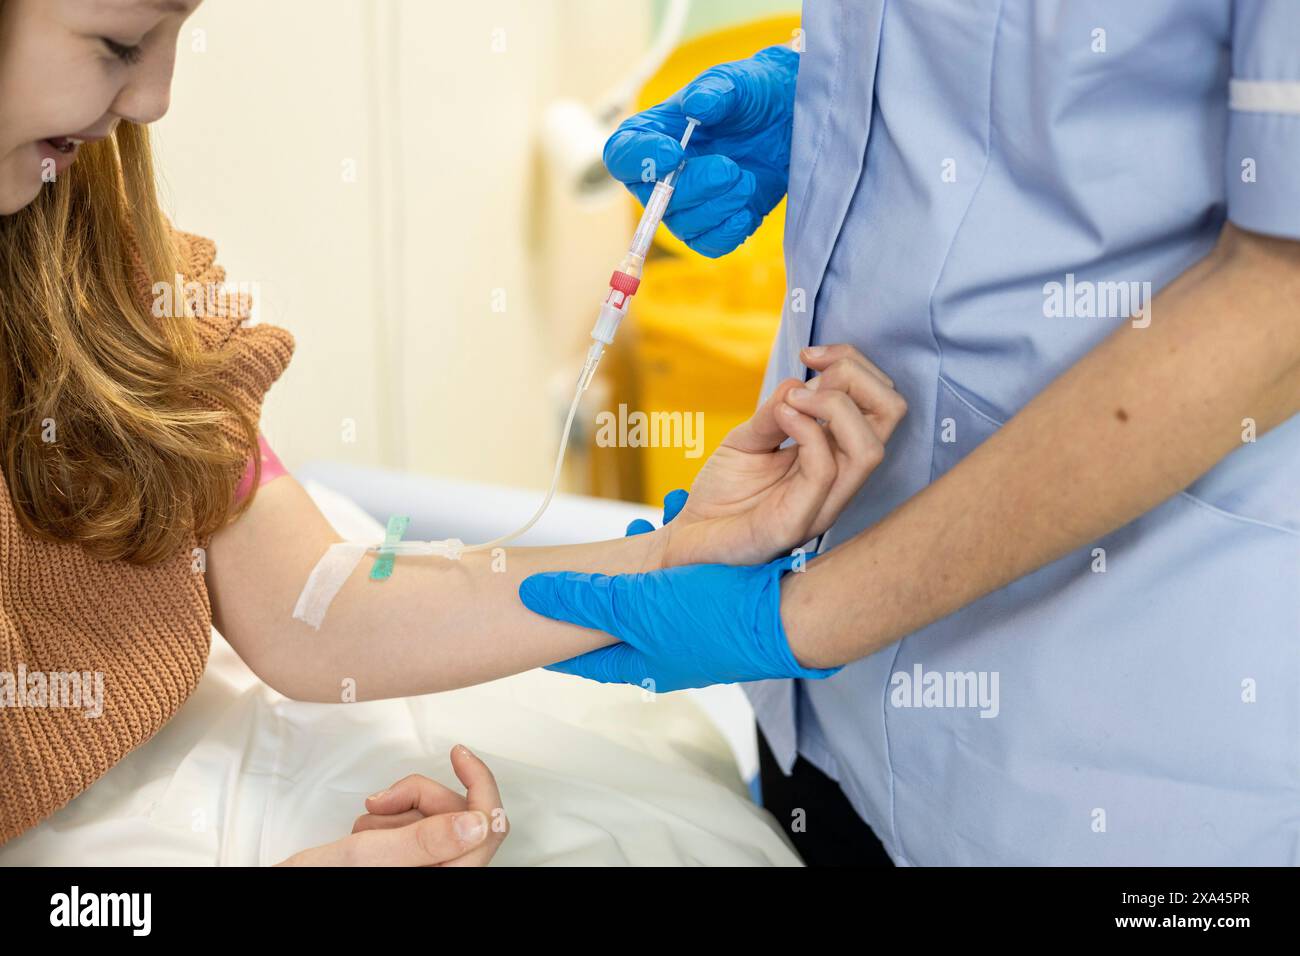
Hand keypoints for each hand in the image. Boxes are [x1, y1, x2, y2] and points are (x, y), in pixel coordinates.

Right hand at [276, 745, 507, 866]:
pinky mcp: (415, 864)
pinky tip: (365, 837)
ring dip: (397, 813)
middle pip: (458, 815)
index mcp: (445, 880)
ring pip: (435, 818)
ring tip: (363, 832)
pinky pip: (417, 829)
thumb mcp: (366, 857)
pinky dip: (389, 823)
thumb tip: (478, 822)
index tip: (456, 754)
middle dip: (417, 797)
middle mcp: (444, 876)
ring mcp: (430, 870)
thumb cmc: (317, 880)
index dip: (479, 782)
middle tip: (380, 801)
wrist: (288, 889)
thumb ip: (425, 840)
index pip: (489, 825)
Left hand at [520, 552, 836, 691]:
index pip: (591, 663)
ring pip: (657, 605)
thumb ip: (583, 598)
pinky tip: (677, 544)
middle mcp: (673, 656)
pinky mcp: (727, 613)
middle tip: (583, 580)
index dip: (563, 652)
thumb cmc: (714, 616)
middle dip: (603, 601)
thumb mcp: (635, 603)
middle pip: (623, 631)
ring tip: (633, 537)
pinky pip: (686, 588)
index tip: (539, 644)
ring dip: (641, 574)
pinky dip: (673, 567)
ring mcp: (702, 636)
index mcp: (646, 665)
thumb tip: (533, 593)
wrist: (787, 614)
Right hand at [603, 45, 798, 256]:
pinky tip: (748, 207)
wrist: (788, 118)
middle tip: (729, 168)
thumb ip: (714, 89)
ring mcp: (689, 202)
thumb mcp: (735, 80)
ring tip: (747, 179)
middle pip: (655, 201)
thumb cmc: (751, 94)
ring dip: (719, 208)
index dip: (641, 161)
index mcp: (653, 134)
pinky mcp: (716, 222)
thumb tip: (696, 106)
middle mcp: (662, 175)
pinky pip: (710, 244)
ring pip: (684, 227)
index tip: (675, 153)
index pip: (622, 157)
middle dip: (694, 187)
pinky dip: (730, 230)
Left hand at [659, 344, 905, 567]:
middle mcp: (840, 480)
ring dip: (833, 405)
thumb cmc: (722, 495)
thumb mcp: (747, 439)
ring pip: (870, 448)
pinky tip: (778, 418)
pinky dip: (805, 430)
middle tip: (811, 370)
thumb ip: (776, 411)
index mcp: (836, 456)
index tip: (810, 354)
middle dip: (856, 376)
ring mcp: (823, 504)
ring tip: (794, 399)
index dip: (854, 365)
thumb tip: (800, 382)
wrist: (688, 539)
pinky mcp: (797, 524)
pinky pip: (825, 470)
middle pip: (891, 416)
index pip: (879, 402)